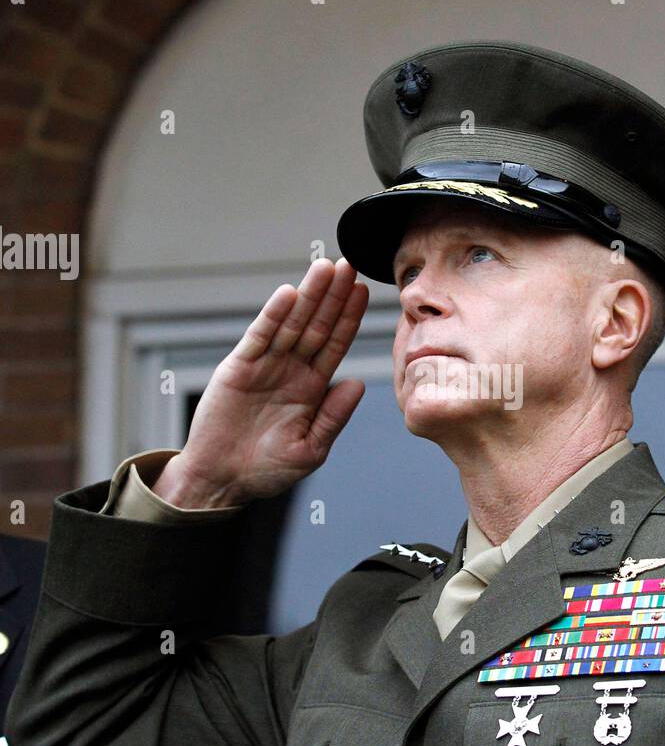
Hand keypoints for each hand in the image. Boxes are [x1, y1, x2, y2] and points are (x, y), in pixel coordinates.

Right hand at [153, 258, 368, 506]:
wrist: (222, 480)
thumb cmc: (267, 470)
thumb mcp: (310, 449)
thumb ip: (333, 416)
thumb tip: (359, 384)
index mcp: (312, 388)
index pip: (335, 344)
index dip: (349, 318)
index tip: (363, 291)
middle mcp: (291, 370)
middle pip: (317, 325)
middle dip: (333, 296)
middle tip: (349, 265)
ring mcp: (265, 366)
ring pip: (292, 323)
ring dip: (308, 296)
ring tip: (324, 267)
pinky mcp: (238, 367)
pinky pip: (259, 336)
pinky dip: (273, 315)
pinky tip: (289, 294)